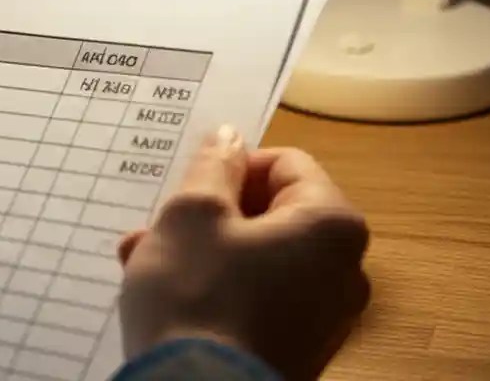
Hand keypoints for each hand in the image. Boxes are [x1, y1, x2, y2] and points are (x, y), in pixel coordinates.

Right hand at [116, 128, 369, 380]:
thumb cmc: (198, 298)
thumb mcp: (191, 214)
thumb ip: (214, 167)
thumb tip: (230, 139)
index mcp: (331, 224)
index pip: (286, 163)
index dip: (233, 165)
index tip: (189, 185)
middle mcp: (344, 270)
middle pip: (271, 215)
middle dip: (209, 214)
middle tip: (159, 226)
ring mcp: (324, 317)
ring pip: (258, 258)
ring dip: (203, 252)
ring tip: (146, 263)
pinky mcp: (298, 350)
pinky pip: (258, 300)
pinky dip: (217, 290)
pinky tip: (168, 299)